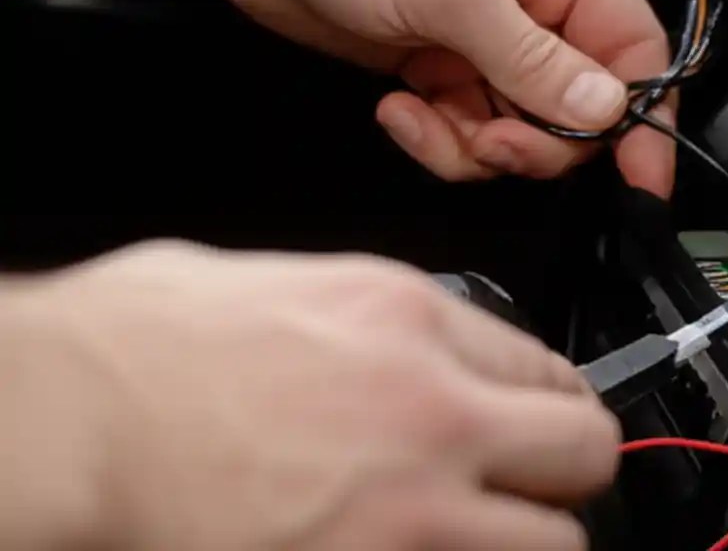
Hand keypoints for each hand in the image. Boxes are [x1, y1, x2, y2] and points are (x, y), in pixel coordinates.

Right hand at [0, 241, 618, 549]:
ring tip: (477, 533)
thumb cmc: (135, 351)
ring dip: (524, 539)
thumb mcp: (279, 284)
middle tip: (531, 484)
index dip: (549, 402)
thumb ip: (377, 323)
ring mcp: (410, 513)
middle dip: (563, 471)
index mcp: (408, 320)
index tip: (541, 424)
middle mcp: (431, 414)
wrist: (61, 425)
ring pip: (553, 546)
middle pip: (582, 454)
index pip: (551, 368)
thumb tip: (418, 345)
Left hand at [187, 0, 676, 194]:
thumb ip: (532, 58)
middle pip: (580, 108)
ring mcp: (481, 40)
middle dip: (540, 142)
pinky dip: (436, 140)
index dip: (644, 119)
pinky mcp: (436, 68)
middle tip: (496, 142)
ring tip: (428, 115)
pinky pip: (465, 132)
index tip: (640, 177)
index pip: (634, 50)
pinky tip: (399, 109)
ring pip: (519, 132)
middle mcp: (529, 3)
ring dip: (476, 146)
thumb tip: (606, 109)